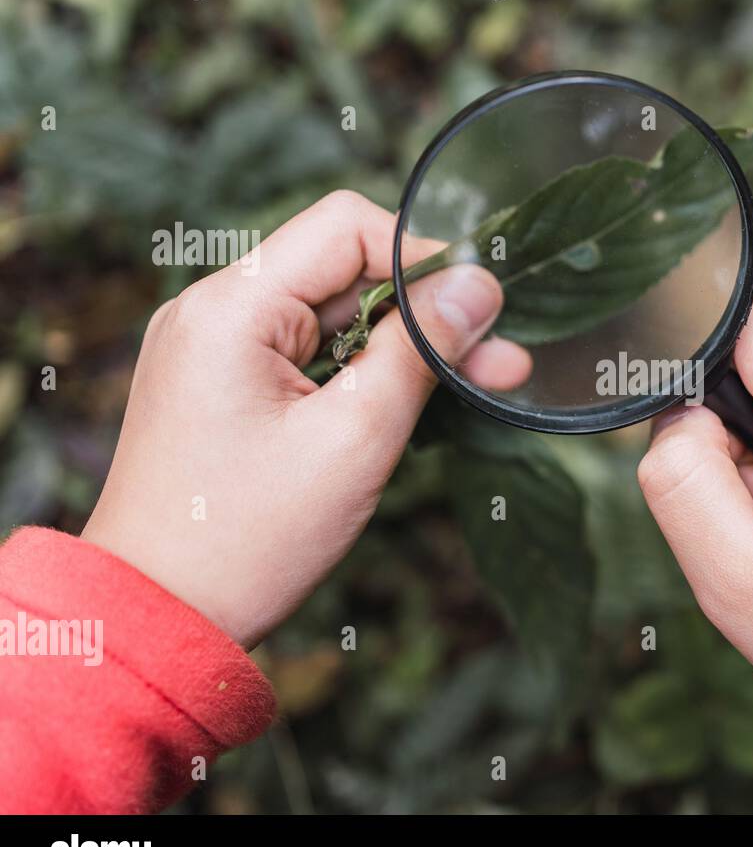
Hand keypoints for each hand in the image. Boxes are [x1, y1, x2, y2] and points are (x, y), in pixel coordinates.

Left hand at [82, 191, 530, 647]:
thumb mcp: (355, 438)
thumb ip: (420, 349)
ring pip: (334, 316)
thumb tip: (478, 284)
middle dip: (427, 312)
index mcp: (230, 308)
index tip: (481, 309)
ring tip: (477, 384)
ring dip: (404, 347)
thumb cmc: (247, 540)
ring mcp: (216, 350)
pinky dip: (365, 374)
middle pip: (344, 271)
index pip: (346, 227)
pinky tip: (416, 403)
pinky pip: (311, 355)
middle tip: (502, 360)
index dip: (424, 257)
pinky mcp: (226, 387)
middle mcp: (214, 312)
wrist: (157, 619)